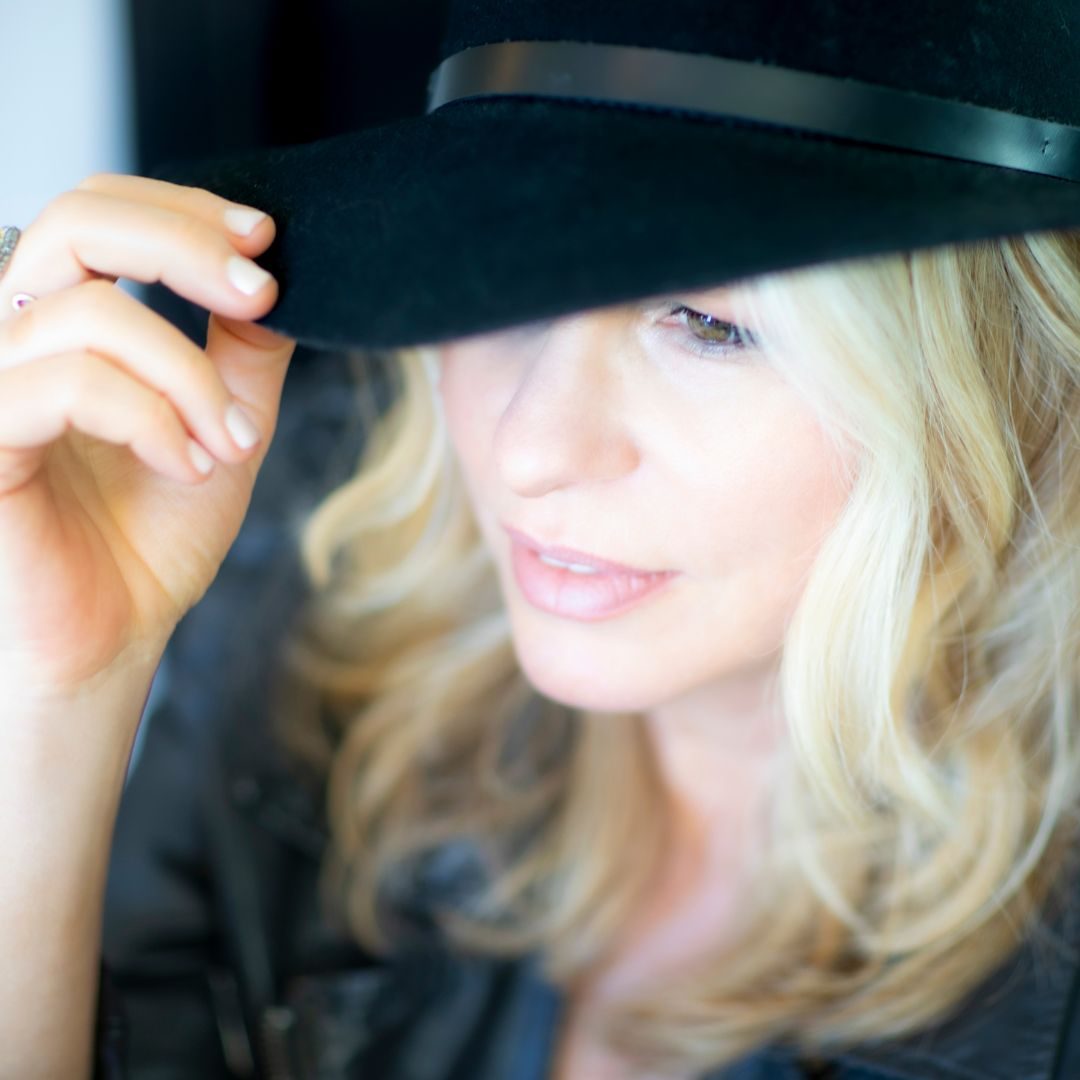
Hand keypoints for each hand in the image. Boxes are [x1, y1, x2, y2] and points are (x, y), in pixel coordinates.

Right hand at [0, 173, 297, 698]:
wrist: (118, 633)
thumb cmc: (155, 534)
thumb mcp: (225, 426)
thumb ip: (242, 353)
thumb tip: (270, 281)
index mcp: (69, 323)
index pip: (104, 213)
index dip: (185, 210)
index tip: (265, 241)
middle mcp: (17, 339)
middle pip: (78, 222)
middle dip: (185, 246)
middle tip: (260, 292)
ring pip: (92, 316)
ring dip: (189, 378)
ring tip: (230, 442)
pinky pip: (67, 384)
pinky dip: (149, 419)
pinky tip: (187, 465)